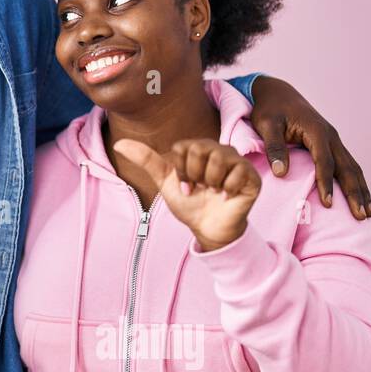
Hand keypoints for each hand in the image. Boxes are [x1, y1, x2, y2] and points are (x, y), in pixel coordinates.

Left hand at [113, 138, 261, 252]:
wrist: (207, 227)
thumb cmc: (189, 203)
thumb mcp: (165, 182)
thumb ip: (146, 160)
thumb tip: (119, 143)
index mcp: (198, 148)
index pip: (182, 147)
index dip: (180, 170)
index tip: (185, 184)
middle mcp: (219, 150)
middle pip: (200, 149)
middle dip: (194, 175)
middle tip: (199, 188)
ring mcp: (237, 161)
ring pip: (219, 158)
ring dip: (210, 182)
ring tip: (213, 191)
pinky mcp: (251, 176)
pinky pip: (237, 172)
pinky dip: (227, 188)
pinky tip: (226, 196)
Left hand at [248, 76, 370, 219]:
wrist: (278, 92)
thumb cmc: (269, 109)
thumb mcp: (266, 124)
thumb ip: (273, 146)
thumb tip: (281, 172)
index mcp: (316, 131)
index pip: (325, 161)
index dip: (326, 183)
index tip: (327, 204)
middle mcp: (331, 136)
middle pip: (347, 168)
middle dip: (355, 193)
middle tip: (361, 216)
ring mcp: (334, 140)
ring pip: (352, 168)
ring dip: (361, 191)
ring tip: (368, 213)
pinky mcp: (331, 145)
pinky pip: (348, 166)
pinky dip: (356, 183)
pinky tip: (360, 198)